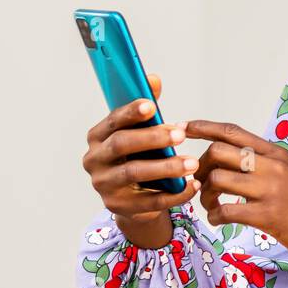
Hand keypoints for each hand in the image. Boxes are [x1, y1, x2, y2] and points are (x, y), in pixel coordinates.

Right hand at [82, 73, 200, 248]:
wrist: (133, 196)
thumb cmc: (139, 155)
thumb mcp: (141, 131)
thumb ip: (147, 107)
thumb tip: (153, 79)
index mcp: (98, 136)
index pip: (112, 121)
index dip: (130, 112)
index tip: (151, 105)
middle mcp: (94, 160)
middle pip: (121, 145)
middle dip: (152, 138)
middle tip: (180, 135)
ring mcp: (104, 186)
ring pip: (134, 173)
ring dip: (165, 167)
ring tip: (191, 163)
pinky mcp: (119, 207)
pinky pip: (150, 201)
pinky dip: (174, 194)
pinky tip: (192, 185)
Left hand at [186, 119, 287, 280]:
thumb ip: (264, 163)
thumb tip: (232, 158)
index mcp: (276, 153)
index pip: (232, 132)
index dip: (204, 127)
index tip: (184, 127)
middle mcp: (273, 166)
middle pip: (218, 152)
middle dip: (200, 167)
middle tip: (200, 183)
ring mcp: (271, 190)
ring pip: (218, 179)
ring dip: (205, 195)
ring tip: (210, 206)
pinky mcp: (268, 216)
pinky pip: (227, 210)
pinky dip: (215, 216)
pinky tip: (219, 220)